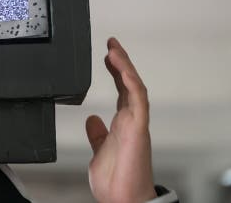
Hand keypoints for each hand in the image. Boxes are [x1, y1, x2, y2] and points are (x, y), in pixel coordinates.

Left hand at [85, 37, 157, 202]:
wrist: (122, 199)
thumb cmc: (115, 180)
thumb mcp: (99, 150)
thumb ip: (98, 134)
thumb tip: (92, 120)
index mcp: (123, 124)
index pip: (121, 90)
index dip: (115, 71)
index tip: (108, 55)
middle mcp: (131, 120)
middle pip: (129, 83)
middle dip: (121, 62)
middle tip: (111, 43)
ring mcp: (136, 123)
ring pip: (135, 87)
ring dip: (125, 66)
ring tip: (113, 48)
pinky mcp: (139, 128)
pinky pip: (138, 99)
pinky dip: (131, 81)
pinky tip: (122, 67)